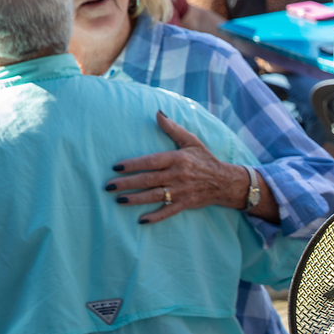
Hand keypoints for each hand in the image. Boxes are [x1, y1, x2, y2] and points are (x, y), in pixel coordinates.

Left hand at [106, 111, 252, 223]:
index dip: (133, 165)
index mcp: (177, 159)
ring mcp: (181, 191)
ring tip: (119, 200)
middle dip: (127, 184)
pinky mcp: (185, 204)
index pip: (151, 162)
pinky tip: (141, 220)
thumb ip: (172, 128)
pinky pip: (168, 211)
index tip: (116, 167)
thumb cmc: (205, 159)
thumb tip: (157, 112)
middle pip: (148, 180)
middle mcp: (177, 176)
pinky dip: (155, 217)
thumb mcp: (191, 141)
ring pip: (154, 196)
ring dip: (136, 199)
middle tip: (109, 186)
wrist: (225, 181)